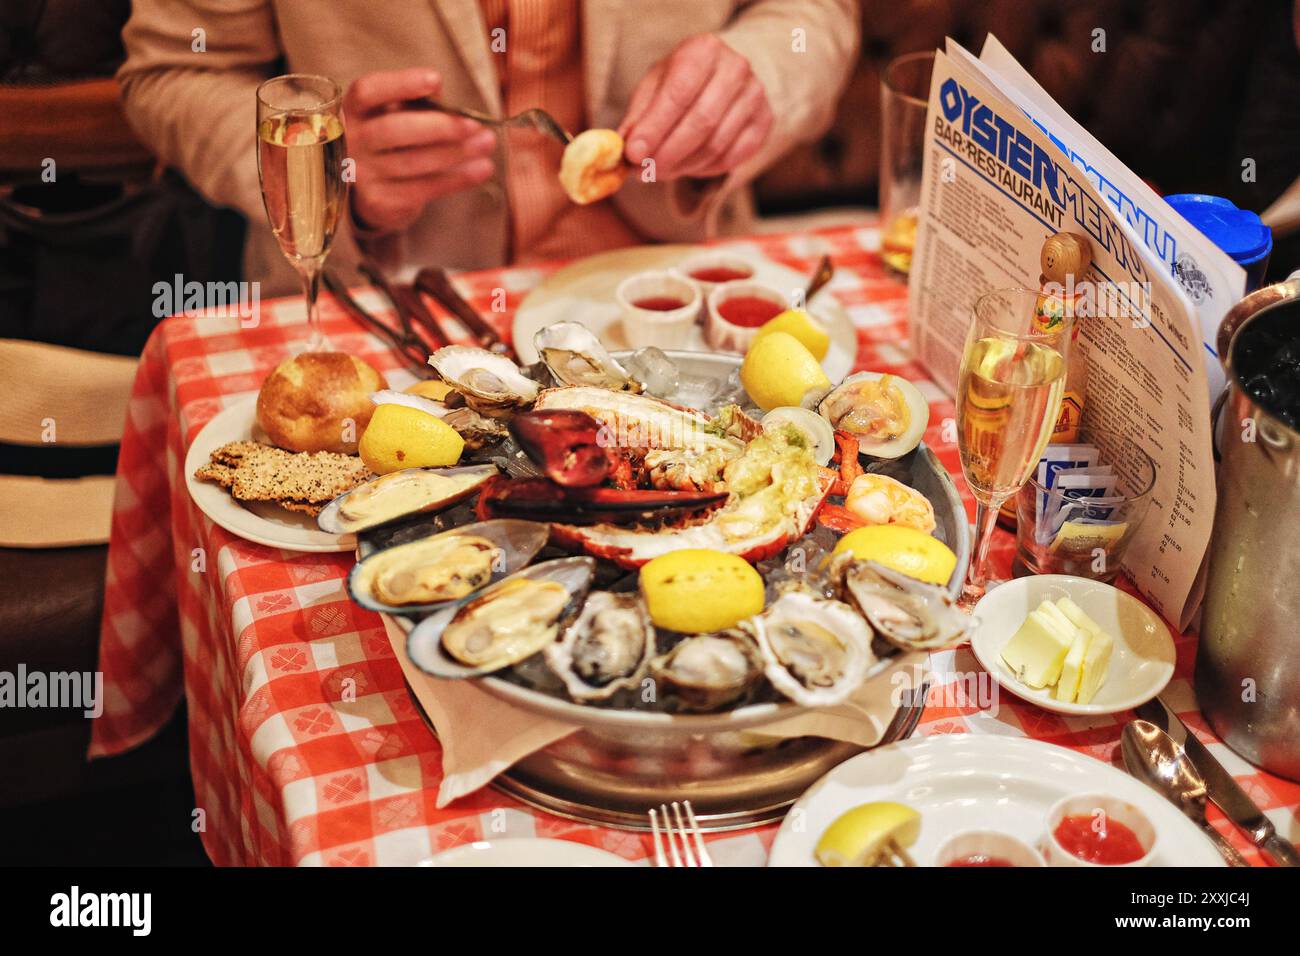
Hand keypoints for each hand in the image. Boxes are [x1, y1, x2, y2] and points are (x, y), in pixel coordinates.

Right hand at [343, 68, 496, 233]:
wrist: (371, 192)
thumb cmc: (394, 140)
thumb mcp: (398, 115)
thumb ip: (417, 104)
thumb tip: (444, 97)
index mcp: (354, 109)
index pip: (369, 91)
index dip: (401, 84)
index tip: (436, 80)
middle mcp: (351, 141)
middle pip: (391, 130)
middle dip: (437, 127)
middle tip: (472, 125)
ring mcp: (362, 174)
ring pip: (412, 163)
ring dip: (455, 153)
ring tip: (486, 143)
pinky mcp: (380, 202)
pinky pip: (423, 190)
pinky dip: (456, 179)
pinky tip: (481, 170)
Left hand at [618, 34, 773, 180]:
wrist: (723, 77)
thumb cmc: (681, 81)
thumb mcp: (654, 87)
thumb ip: (639, 117)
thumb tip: (626, 151)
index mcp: (704, 50)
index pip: (679, 93)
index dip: (655, 128)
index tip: (633, 154)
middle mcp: (735, 68)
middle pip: (701, 122)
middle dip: (668, 153)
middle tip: (644, 171)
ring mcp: (755, 96)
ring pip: (716, 145)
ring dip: (683, 165)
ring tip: (661, 169)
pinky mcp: (764, 122)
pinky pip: (731, 158)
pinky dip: (703, 169)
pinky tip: (687, 165)